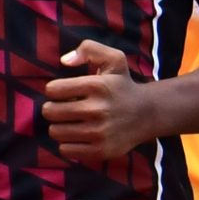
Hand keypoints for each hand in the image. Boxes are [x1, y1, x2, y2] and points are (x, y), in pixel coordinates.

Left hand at [44, 38, 150, 162]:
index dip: (55, 90)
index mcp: (97, 86)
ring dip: (59, 127)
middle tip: (63, 108)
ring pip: (56, 132)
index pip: (53, 90)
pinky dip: (67, 143)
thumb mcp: (114, 59)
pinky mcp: (101, 151)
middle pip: (50, 112)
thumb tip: (65, 61)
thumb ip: (89, 48)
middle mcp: (97, 110)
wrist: (148, 114)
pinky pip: (66, 150)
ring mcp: (99, 133)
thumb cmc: (123, 86)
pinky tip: (77, 136)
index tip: (64, 92)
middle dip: (53, 108)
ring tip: (70, 122)